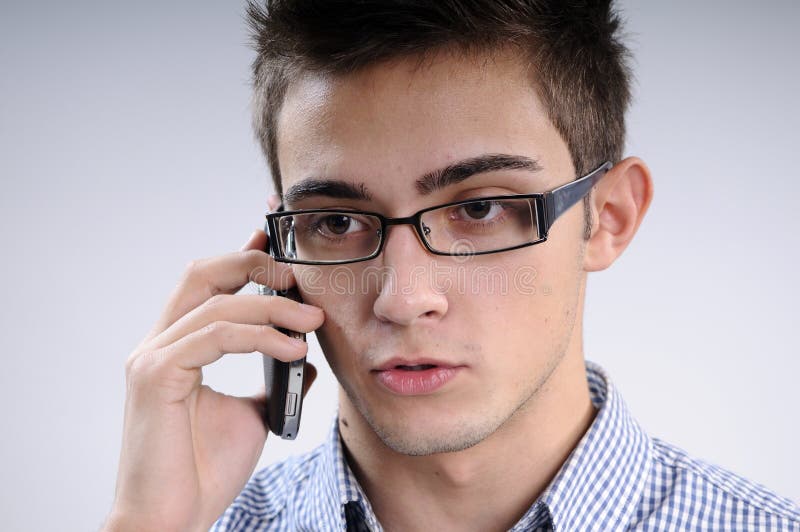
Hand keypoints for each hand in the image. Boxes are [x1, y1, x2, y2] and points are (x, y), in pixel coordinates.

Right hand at [104, 195, 324, 530]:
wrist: (171, 519)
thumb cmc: (203, 470)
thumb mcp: (254, 414)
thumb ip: (273, 381)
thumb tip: (306, 359)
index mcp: (177, 347)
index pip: (207, 284)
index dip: (242, 255)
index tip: (277, 238)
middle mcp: (159, 344)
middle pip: (202, 273)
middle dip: (253, 263)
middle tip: (296, 276)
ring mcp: (152, 358)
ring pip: (217, 303)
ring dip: (272, 308)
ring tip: (312, 322)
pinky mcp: (155, 376)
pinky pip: (216, 336)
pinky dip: (260, 337)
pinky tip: (292, 350)